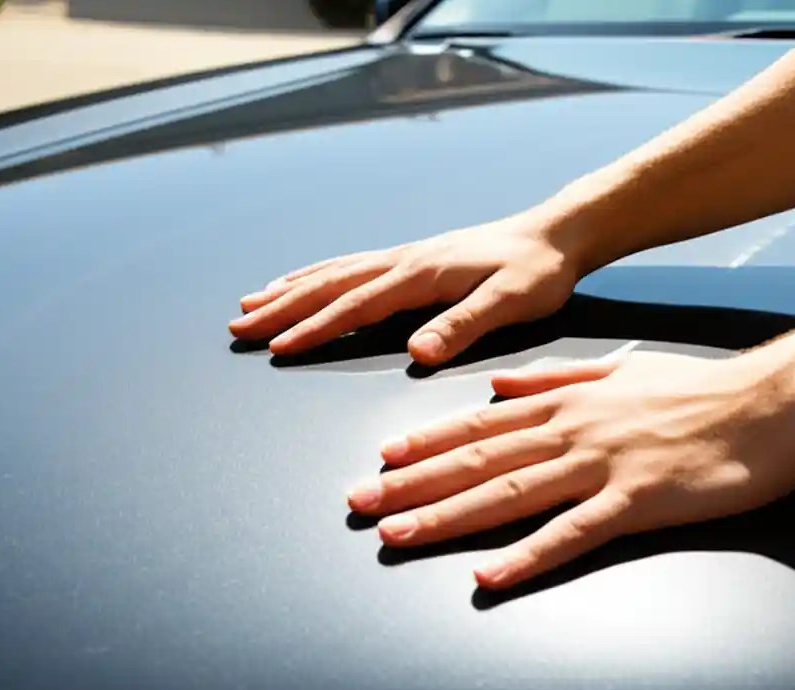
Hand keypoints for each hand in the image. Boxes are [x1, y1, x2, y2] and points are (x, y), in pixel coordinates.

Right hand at [229, 214, 585, 364]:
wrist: (555, 233)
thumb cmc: (538, 272)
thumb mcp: (511, 302)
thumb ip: (464, 324)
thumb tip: (419, 351)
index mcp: (421, 274)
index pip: (357, 305)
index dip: (315, 328)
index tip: (277, 348)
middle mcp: (404, 260)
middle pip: (330, 285)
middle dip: (282, 308)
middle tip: (238, 328)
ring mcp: (405, 256)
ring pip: (334, 272)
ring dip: (290, 290)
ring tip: (250, 305)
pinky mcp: (412, 258)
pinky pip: (351, 265)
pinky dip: (317, 274)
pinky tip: (301, 281)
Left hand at [346, 351, 794, 588]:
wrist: (768, 404)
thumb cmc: (698, 389)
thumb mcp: (617, 369)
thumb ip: (553, 376)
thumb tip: (500, 382)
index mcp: (567, 401)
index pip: (481, 423)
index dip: (426, 442)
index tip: (382, 456)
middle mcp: (571, 430)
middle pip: (477, 459)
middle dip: (413, 483)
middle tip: (360, 501)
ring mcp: (600, 465)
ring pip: (507, 494)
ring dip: (447, 516)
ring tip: (398, 535)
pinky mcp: (634, 502)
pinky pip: (569, 535)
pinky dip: (525, 556)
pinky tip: (488, 575)